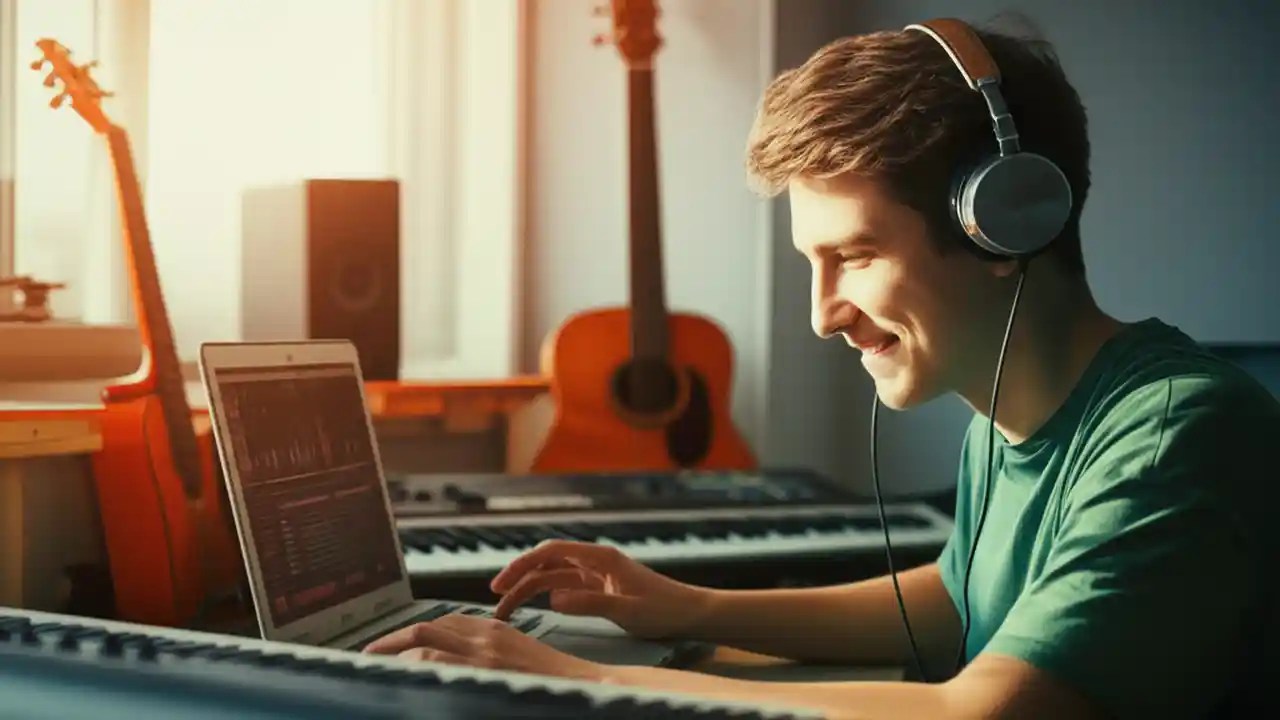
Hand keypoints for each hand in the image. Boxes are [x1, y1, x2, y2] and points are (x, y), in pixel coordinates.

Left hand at [361, 612, 602, 680]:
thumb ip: (490, 654)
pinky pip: (436, 661)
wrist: (586, 686)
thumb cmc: (555, 681)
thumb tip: (459, 665)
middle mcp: (485, 637)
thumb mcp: (518, 657)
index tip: (394, 644)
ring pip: (424, 641)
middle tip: (369, 653)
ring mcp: (483, 655)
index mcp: (494, 630)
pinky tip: (397, 674)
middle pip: (426, 627)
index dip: (413, 632)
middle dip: (392, 638)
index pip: (444, 621)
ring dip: (392, 651)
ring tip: (372, 664)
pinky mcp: (484, 671)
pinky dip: (412, 664)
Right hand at [489, 539, 711, 639]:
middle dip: (519, 576)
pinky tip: (534, 607)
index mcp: (600, 557)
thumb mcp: (627, 610)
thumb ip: (590, 604)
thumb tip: (553, 598)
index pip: (552, 551)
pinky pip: (564, 587)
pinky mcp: (598, 588)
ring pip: (552, 576)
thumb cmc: (664, 608)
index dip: (523, 564)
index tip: (503, 582)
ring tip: (506, 609)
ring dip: (529, 588)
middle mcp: (594, 561)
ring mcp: (595, 575)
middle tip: (495, 597)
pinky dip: (546, 594)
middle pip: (547, 562)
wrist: (690, 612)